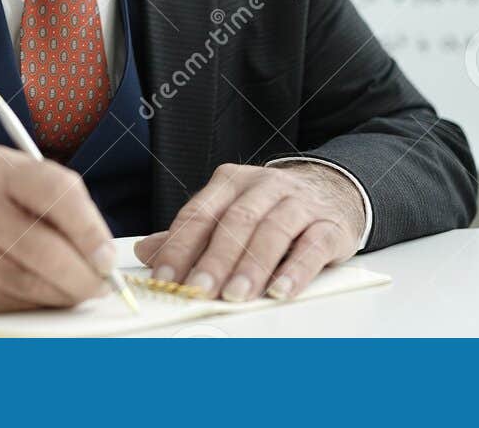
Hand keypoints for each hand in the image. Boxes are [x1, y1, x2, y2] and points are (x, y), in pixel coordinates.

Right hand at [0, 146, 115, 312]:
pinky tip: (31, 291)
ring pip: (32, 285)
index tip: (107, 256)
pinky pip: (10, 305)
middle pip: (47, 251)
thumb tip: (103, 255)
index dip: (90, 229)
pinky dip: (32, 304)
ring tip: (71, 287)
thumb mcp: (12, 181)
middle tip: (100, 283)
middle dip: (84, 276)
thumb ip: (59, 205)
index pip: (57, 192)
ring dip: (63, 294)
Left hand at [135, 161, 363, 301]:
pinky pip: (313, 245)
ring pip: (272, 231)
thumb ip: (191, 235)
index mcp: (231, 181)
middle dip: (214, 259)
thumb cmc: (272, 208)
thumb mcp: (228, 212)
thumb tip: (145, 252)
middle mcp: (265, 186)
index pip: (200, 213)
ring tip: (235, 295)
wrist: (333, 190)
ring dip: (251, 266)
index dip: (180, 246)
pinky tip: (280, 289)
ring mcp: (300, 203)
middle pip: (235, 221)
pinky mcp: (330, 224)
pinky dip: (296, 270)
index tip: (165, 276)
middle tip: (199, 289)